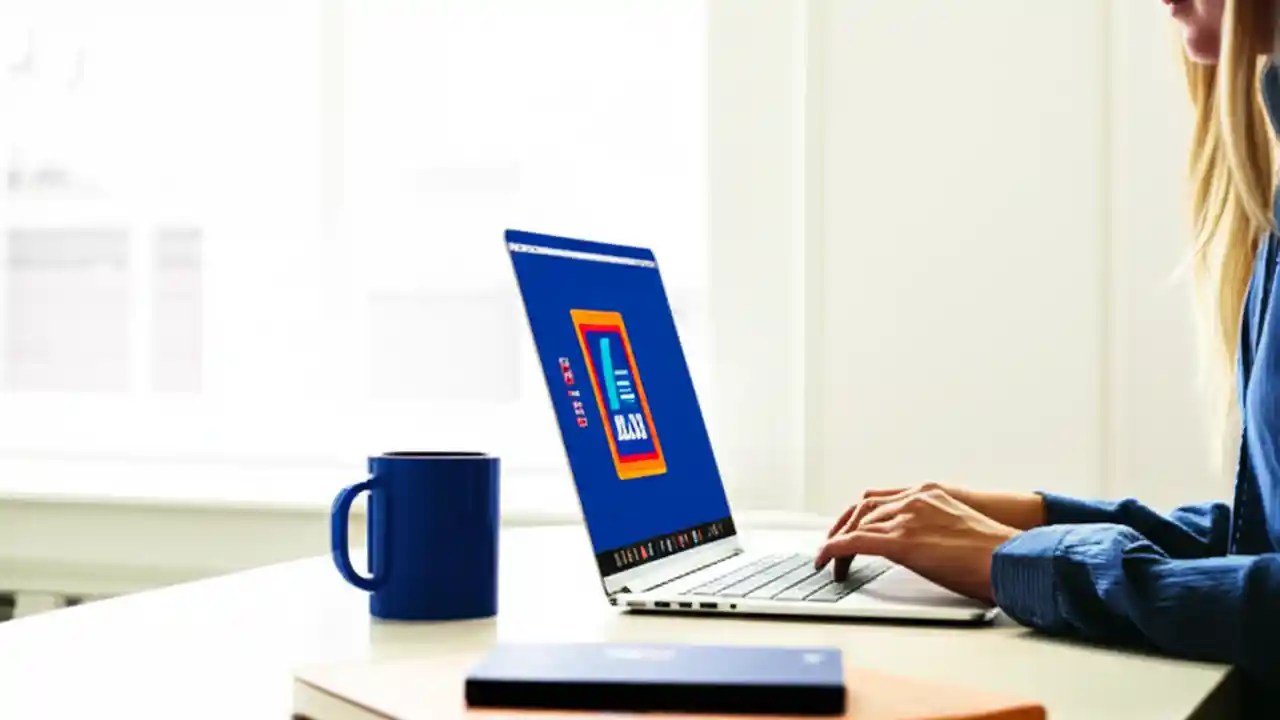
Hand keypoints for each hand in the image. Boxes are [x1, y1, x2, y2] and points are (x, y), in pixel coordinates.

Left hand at [814, 486, 1019, 602]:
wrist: (1012, 557)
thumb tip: (929, 547)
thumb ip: (938, 527)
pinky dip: (834, 551)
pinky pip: (854, 542)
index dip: (857, 515)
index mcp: (928, 493)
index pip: (878, 497)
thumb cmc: (996, 551)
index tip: (848, 528)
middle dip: (843, 529)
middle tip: (832, 549)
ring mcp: (907, 517)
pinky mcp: (902, 541)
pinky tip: (825, 562)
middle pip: (862, 510)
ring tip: (830, 564)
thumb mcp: (962, 526)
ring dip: (838, 544)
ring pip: (856, 526)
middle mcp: (914, 499)